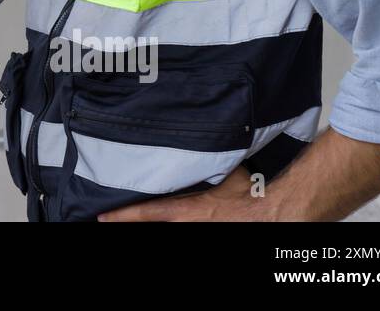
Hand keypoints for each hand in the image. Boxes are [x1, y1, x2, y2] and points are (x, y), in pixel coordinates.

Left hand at [96, 165, 273, 220]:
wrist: (277, 215)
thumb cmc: (252, 195)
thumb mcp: (225, 172)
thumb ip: (204, 163)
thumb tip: (195, 144)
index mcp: (188, 212)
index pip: (148, 214)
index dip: (122, 216)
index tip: (102, 218)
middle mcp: (189, 227)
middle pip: (155, 226)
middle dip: (132, 223)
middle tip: (111, 219)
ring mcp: (199, 233)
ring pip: (168, 230)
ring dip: (151, 224)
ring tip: (129, 220)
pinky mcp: (209, 235)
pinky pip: (183, 229)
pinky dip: (172, 224)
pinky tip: (165, 221)